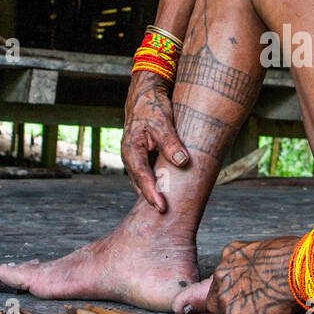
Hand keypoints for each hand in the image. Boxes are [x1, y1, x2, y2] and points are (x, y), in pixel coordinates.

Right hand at [121, 70, 187, 210]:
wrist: (144, 96)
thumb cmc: (152, 107)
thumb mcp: (163, 122)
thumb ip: (171, 142)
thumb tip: (182, 162)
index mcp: (131, 149)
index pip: (142, 176)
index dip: (151, 193)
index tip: (162, 207)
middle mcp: (130, 157)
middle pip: (140, 184)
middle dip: (151, 200)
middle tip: (165, 217)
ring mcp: (135, 158)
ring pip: (143, 181)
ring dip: (153, 194)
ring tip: (166, 211)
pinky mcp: (143, 158)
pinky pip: (148, 175)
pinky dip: (156, 184)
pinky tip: (167, 194)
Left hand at [170, 236, 299, 313]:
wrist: (303, 267)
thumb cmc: (297, 256)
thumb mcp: (268, 248)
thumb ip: (257, 262)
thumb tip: (267, 275)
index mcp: (230, 253)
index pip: (224, 278)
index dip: (238, 292)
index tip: (253, 299)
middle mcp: (222, 273)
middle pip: (218, 298)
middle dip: (234, 308)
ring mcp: (226, 295)